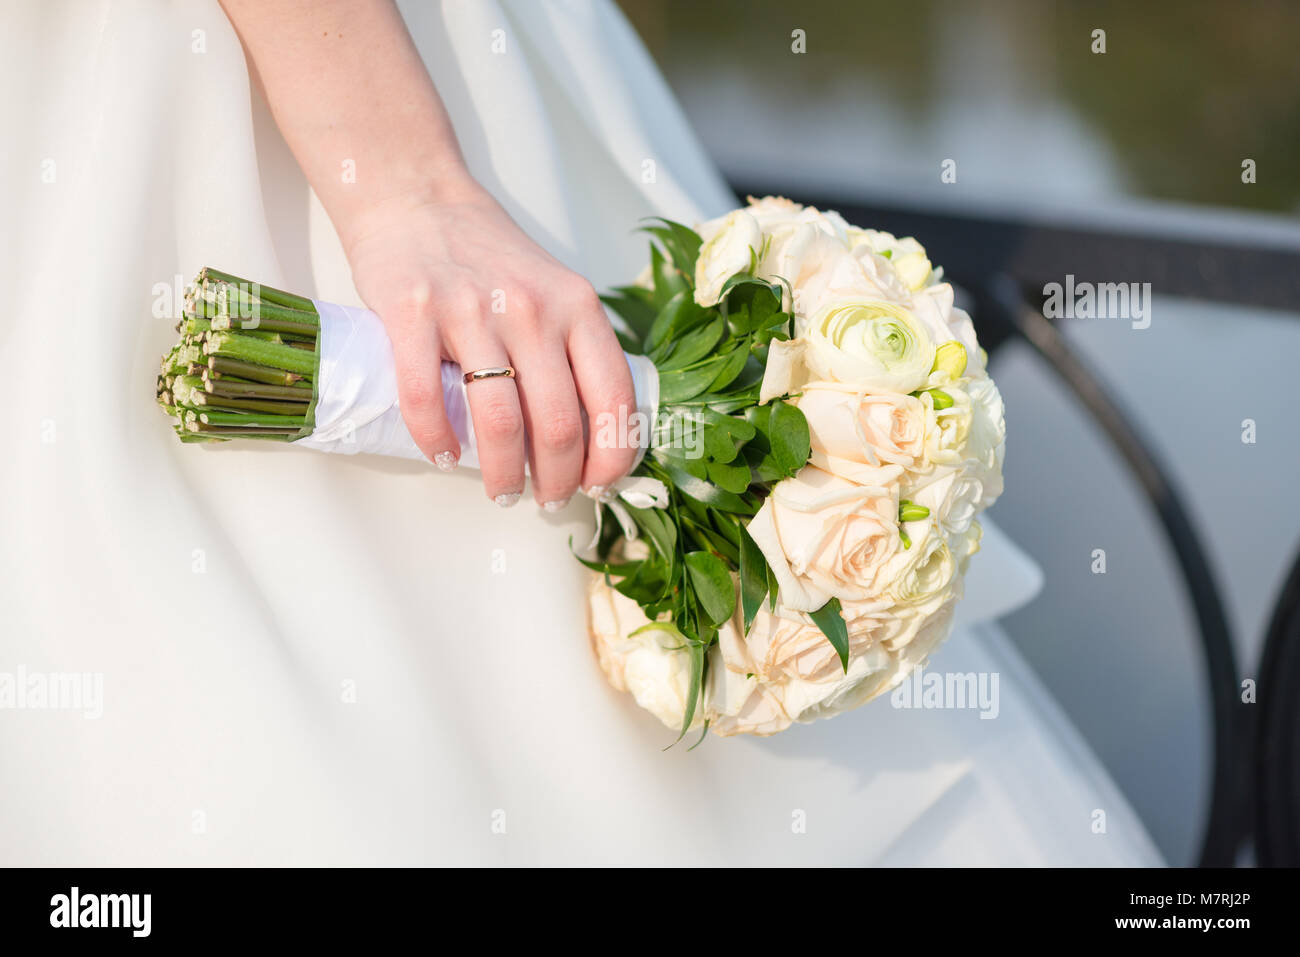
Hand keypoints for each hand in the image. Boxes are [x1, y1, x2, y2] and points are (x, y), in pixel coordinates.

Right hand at [344, 180, 637, 508]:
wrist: (418, 198)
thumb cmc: (489, 256)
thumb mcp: (555, 291)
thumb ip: (574, 350)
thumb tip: (591, 435)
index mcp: (578, 306)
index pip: (613, 399)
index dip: (611, 457)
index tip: (598, 485)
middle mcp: (532, 309)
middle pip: (558, 425)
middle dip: (557, 480)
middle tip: (547, 500)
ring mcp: (471, 311)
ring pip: (500, 423)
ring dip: (503, 476)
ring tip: (502, 493)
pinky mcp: (412, 313)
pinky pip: (425, 400)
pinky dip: (436, 442)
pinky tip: (444, 456)